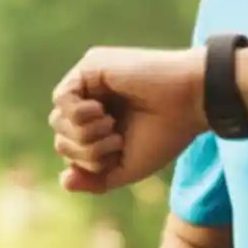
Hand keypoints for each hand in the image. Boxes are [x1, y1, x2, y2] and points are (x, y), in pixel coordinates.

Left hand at [50, 46, 206, 193]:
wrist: (189, 101)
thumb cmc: (166, 133)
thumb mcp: (127, 167)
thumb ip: (96, 179)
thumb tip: (64, 181)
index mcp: (102, 123)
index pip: (70, 147)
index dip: (86, 161)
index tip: (118, 150)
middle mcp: (93, 100)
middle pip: (60, 135)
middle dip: (84, 150)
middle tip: (116, 140)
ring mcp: (91, 82)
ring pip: (57, 119)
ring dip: (83, 133)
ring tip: (111, 126)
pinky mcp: (91, 66)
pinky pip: (61, 98)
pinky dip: (78, 114)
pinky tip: (102, 112)